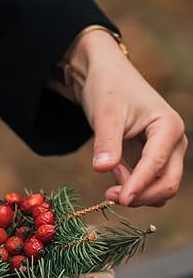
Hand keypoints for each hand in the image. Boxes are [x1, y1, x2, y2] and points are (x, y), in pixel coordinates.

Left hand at [67, 29, 187, 206]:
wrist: (107, 78)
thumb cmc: (108, 90)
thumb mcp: (105, 114)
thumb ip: (106, 142)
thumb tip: (103, 169)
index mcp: (168, 126)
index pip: (158, 165)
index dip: (139, 186)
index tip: (119, 199)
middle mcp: (175, 141)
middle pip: (168, 183)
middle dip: (141, 196)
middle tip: (108, 194)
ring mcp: (167, 151)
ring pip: (161, 188)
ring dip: (137, 194)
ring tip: (112, 177)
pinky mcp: (156, 158)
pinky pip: (151, 184)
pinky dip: (135, 188)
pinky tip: (116, 172)